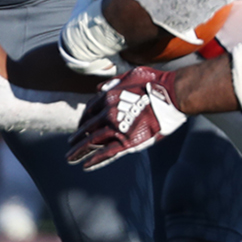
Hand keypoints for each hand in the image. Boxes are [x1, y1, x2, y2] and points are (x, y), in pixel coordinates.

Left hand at [65, 66, 186, 170]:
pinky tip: (85, 166)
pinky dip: (94, 160)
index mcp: (107, 97)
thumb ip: (113, 82)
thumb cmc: (155, 82)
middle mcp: (108, 113)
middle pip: (86, 128)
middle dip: (76, 138)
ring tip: (70, 159)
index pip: (89, 112)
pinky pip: (106, 153)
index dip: (83, 121)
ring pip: (92, 143)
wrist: (172, 94)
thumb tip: (98, 87)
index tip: (80, 128)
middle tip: (69, 145)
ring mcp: (117, 128)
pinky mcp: (128, 142)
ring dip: (79, 152)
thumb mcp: (130, 75)